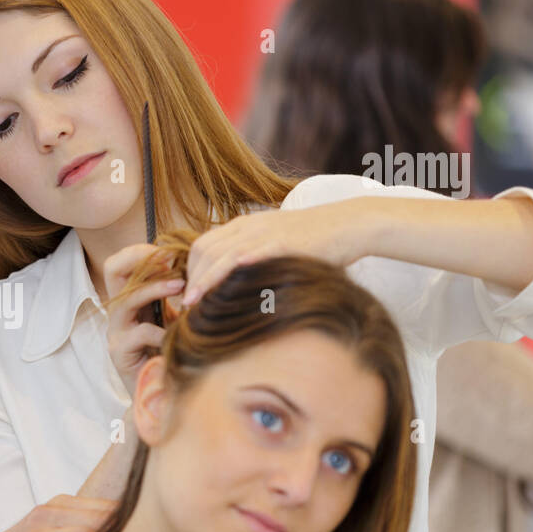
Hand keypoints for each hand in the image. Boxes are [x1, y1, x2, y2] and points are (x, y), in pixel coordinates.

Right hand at [103, 243, 184, 397]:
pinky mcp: (119, 352)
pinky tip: (177, 334)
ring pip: (126, 298)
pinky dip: (161, 331)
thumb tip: (204, 265)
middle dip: (140, 258)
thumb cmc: (173, 352)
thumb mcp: (176, 317)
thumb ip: (180, 295)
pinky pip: (138, 333)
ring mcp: (116, 331)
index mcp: (131, 299)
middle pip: (112, 269)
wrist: (161, 393)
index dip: (142, 252)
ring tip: (181, 286)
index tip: (170, 252)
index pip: (122, 262)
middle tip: (168, 258)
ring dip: (155, 289)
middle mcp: (119, 311)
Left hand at [180, 202, 366, 308]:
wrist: (348, 225)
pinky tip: (222, 287)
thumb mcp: (274, 244)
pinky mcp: (284, 242)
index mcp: (244, 225)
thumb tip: (233, 285)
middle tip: (184, 306)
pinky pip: (252, 253)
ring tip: (191, 304)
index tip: (186, 294)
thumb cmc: (313, 241)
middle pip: (205, 250)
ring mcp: (266, 233)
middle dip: (191, 279)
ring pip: (222, 254)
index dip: (190, 270)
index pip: (203, 245)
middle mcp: (249, 226)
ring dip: (203, 281)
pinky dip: (233, 269)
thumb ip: (252, 258)